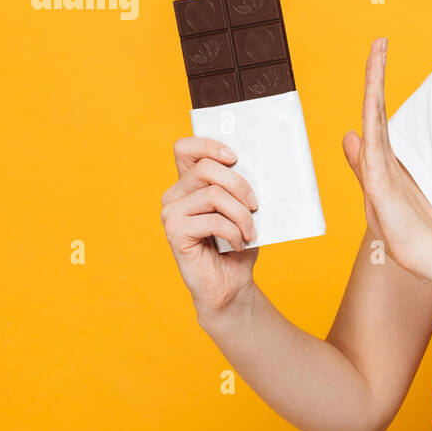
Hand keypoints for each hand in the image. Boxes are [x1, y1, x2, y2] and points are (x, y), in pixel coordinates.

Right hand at [161, 137, 260, 315]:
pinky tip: (237, 245)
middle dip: (239, 185)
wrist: (231, 284)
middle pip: (206, 168)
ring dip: (242, 215)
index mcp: (189, 183)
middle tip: (255, 205)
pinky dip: (234, 233)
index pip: (185, 148)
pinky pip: (213, 220)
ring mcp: (172, 213)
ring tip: (249, 232)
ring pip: (214, 195)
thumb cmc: (238, 244)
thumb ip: (241, 186)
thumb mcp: (244, 209)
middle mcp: (175, 195)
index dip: (209, 146)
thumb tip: (259, 166)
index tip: (235, 159)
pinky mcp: (174, 232)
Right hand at [342, 37, 431, 277]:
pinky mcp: (378, 184)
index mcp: (382, 154)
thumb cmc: (403, 222)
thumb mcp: (387, 185)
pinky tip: (372, 104)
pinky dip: (372, 124)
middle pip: (372, 106)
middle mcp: (376, 157)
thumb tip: (350, 132)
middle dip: (375, 73)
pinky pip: (374, 147)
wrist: (416, 250)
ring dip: (375, 88)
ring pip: (373, 119)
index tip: (380, 50)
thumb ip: (365, 160)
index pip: (376, 110)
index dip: (376, 80)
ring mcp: (376, 168)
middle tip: (379, 41)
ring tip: (377, 58)